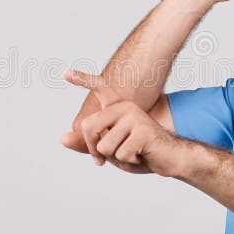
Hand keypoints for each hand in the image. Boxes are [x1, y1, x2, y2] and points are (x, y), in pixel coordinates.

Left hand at [63, 69, 182, 175]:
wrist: (171, 159)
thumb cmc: (139, 154)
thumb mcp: (110, 150)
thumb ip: (87, 145)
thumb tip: (62, 138)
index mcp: (116, 108)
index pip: (98, 88)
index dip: (81, 79)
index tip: (65, 71)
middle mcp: (124, 108)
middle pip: (88, 128)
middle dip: (94, 150)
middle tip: (109, 157)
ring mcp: (135, 117)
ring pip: (104, 146)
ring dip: (117, 158)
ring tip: (133, 152)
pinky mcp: (144, 131)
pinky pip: (121, 154)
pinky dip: (130, 161)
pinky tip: (142, 155)